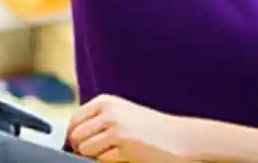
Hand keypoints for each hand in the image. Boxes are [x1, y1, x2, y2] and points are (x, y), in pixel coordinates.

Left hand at [67, 95, 201, 161]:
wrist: (184, 138)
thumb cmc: (152, 129)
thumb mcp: (122, 113)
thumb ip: (98, 119)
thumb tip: (72, 137)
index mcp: (105, 101)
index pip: (74, 120)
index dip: (72, 136)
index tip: (78, 146)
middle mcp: (109, 112)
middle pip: (76, 136)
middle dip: (81, 149)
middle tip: (96, 154)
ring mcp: (117, 129)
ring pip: (85, 149)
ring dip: (94, 157)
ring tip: (111, 155)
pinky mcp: (126, 147)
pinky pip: (102, 159)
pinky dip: (108, 162)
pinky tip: (122, 159)